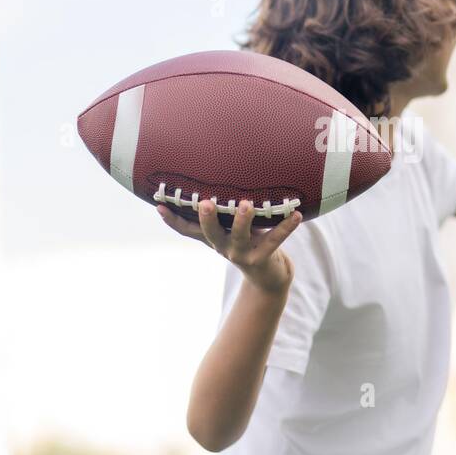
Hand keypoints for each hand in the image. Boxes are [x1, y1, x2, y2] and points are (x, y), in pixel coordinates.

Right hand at [156, 199, 300, 294]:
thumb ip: (223, 212)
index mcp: (213, 237)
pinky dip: (286, 227)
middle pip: (210, 233)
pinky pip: (275, 239)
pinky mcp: (263, 257)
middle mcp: (224, 246)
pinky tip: (296, 215)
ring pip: (241, 236)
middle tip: (204, 202)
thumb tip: (214, 180)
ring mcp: (242, 253)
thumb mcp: (231, 227)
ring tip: (247, 204)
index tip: (159, 205)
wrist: (269, 274)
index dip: (172, 220)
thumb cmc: (249, 241)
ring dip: (243, 220)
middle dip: (207, 218)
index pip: (188, 230)